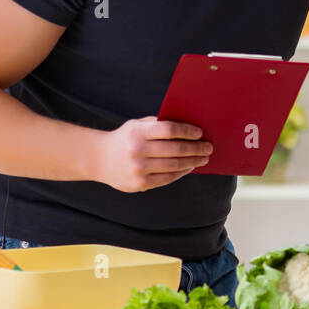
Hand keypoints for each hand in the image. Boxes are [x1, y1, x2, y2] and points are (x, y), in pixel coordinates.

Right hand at [94, 116, 211, 191]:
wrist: (99, 159)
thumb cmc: (126, 138)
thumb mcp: (137, 125)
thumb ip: (159, 125)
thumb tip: (189, 128)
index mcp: (138, 132)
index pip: (170, 130)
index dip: (188, 131)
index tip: (200, 133)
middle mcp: (137, 150)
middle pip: (176, 149)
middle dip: (196, 148)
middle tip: (208, 147)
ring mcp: (138, 169)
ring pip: (174, 166)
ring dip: (193, 161)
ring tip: (203, 158)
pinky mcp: (140, 184)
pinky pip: (167, 178)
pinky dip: (181, 172)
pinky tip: (189, 167)